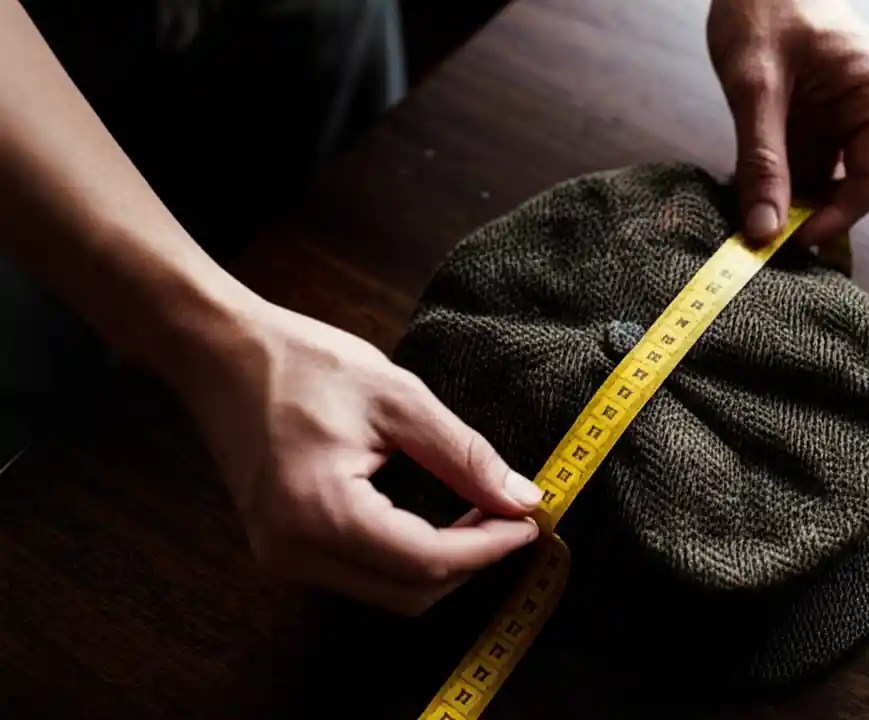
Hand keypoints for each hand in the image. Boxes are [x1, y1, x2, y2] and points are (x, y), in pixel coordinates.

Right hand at [169, 299, 542, 615]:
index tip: (530, 522)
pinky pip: (360, 574)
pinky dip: (407, 557)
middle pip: (408, 593)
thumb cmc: (301, 363)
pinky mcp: (281, 548)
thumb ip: (464, 456)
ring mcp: (281, 557)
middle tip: (509, 516)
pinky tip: (436, 518)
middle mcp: (293, 552)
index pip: (426, 561)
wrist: (217, 352)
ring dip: (441, 563)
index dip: (488, 548)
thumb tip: (521, 498)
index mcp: (321, 513)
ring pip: (386, 592)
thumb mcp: (398, 398)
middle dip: (470, 562)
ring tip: (479, 514)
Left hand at [707, 0, 868, 244]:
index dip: (837, 218)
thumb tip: (763, 229)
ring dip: (791, 201)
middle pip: (852, 184)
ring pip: (824, 177)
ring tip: (752, 220)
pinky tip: (750, 194)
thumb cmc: (761, 6)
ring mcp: (842, 111)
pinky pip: (804, 160)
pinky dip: (779, 181)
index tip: (792, 242)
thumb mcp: (754, 86)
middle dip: (811, 214)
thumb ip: (761, 160)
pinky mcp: (815, 114)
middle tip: (766, 239)